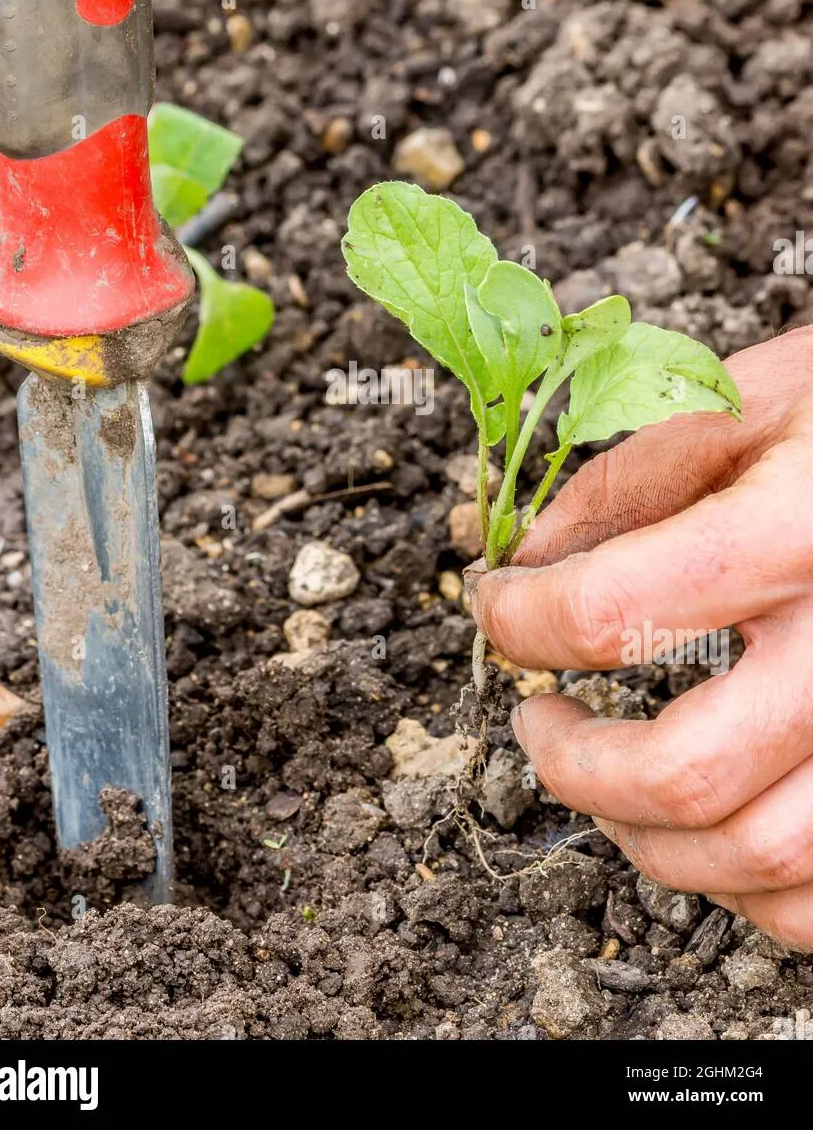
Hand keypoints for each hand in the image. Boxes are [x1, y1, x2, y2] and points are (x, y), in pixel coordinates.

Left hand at [470, 326, 811, 949]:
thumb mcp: (756, 398)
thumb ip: (636, 476)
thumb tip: (532, 555)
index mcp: (798, 535)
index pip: (608, 612)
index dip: (518, 620)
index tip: (496, 607)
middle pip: (682, 776)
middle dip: (572, 766)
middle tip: (538, 725)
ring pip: (758, 858)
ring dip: (649, 841)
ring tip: (609, 784)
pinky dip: (751, 890)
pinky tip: (711, 833)